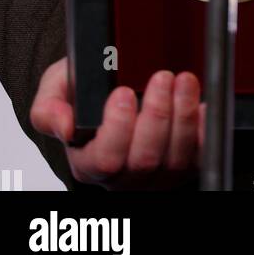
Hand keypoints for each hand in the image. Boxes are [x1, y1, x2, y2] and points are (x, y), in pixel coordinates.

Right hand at [30, 57, 204, 189]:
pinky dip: (204, 129)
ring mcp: (157, 174)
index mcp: (89, 163)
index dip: (117, 128)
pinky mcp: (187, 164)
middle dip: (156, 116)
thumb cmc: (85, 92)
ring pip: (175, 159)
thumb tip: (65, 126)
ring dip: (183, 115)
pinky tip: (202, 103)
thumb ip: (49, 108)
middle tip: (161, 77)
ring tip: (184, 80)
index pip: (104, 160)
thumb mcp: (56, 90)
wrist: (113, 86)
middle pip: (144, 160)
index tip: (122, 92)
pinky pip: (202, 155)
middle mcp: (124, 176)